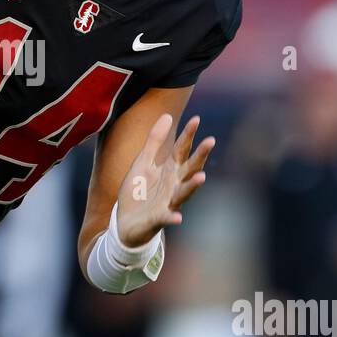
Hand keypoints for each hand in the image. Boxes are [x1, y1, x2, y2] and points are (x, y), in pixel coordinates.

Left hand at [115, 113, 214, 246]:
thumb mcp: (143, 162)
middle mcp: (174, 185)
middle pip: (189, 168)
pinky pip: (167, 218)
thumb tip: (167, 115)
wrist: (125, 221)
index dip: (188, 135)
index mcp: (170, 170)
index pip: (182, 149)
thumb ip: (154, 141)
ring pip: (184, 193)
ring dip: (192, 186)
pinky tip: (178, 217)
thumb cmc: (138, 191)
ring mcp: (168, 202)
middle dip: (199, 156)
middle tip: (210, 141)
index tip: (196, 119)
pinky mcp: (158, 218)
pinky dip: (172, 217)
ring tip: (202, 177)